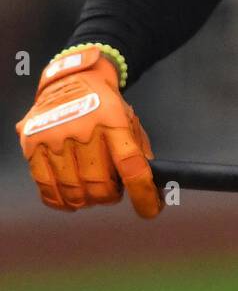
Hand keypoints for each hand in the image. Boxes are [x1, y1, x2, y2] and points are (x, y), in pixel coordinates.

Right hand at [15, 46, 163, 218]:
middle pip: (100, 185)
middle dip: (111, 195)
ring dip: (89, 199)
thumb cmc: (104, 104)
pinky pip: (47, 188)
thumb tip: (151, 189)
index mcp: (113, 120)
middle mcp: (82, 128)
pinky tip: (72, 197)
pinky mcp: (32, 145)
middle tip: (113, 189)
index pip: (131, 166)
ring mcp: (54, 137)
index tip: (150, 210)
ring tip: (92, 189)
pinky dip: (62, 201)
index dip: (143, 194)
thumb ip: (139, 152)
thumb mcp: (129, 120)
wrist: (72, 79)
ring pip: (74, 191)